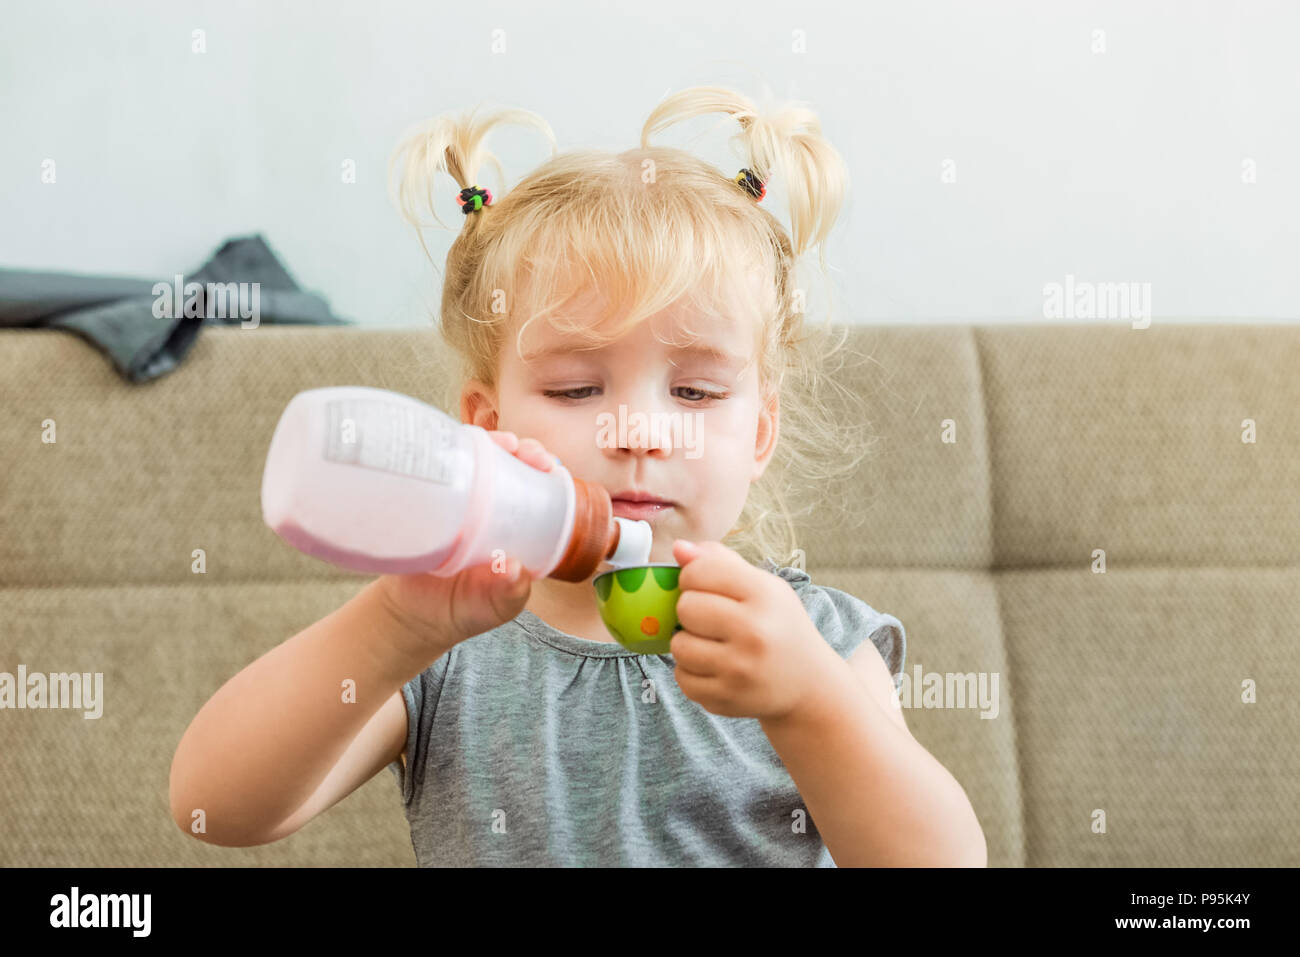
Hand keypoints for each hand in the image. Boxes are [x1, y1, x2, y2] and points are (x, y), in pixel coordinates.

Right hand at [376, 430, 557, 652]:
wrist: (412, 616)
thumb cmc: (465, 609)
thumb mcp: (496, 605)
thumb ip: (508, 593)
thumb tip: (513, 570)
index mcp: (517, 526)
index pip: (539, 486)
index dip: (546, 468)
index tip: (549, 464)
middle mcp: (491, 506)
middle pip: (512, 464)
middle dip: (523, 448)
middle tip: (523, 450)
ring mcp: (461, 500)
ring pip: (479, 459)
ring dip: (491, 441)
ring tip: (499, 442)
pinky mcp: (430, 499)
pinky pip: (440, 468)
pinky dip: (448, 450)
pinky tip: (454, 444)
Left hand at [669, 539, 842, 720]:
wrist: (808, 683)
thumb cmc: (778, 625)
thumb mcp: (763, 586)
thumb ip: (719, 562)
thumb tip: (678, 548)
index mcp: (765, 594)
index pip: (699, 572)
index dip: (692, 577)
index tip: (705, 587)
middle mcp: (755, 631)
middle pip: (685, 607)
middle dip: (690, 610)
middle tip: (710, 619)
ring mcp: (740, 669)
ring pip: (678, 645)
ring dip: (687, 643)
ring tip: (711, 643)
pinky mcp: (727, 698)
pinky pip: (682, 678)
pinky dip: (691, 672)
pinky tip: (714, 667)